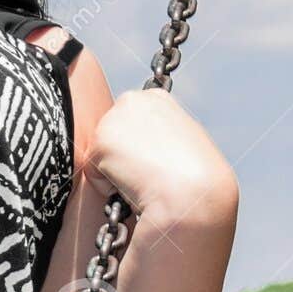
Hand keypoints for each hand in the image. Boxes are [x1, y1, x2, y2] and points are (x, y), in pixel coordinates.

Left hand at [84, 87, 237, 228]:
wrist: (192, 193)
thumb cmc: (197, 177)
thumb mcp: (181, 143)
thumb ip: (156, 136)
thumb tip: (139, 149)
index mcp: (156, 98)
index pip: (130, 122)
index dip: (138, 148)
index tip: (154, 161)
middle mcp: (133, 100)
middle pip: (111, 137)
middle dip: (123, 159)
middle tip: (148, 173)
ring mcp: (114, 119)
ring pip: (103, 155)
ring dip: (118, 173)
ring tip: (146, 178)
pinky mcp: (100, 142)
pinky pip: (95, 174)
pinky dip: (110, 187)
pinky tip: (135, 184)